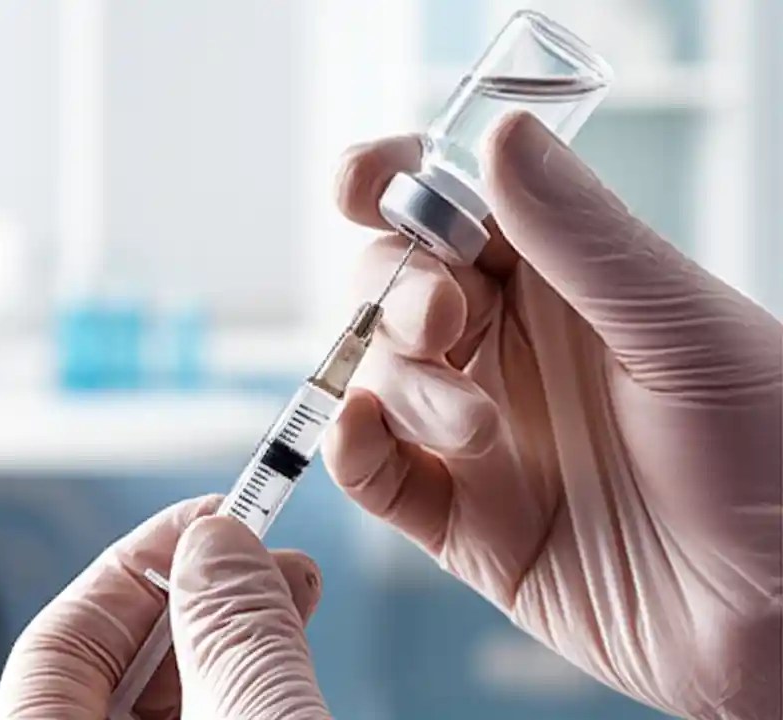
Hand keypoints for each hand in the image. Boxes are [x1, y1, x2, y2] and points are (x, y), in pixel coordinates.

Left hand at [0, 496, 330, 718]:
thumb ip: (229, 635)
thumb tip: (218, 544)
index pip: (58, 642)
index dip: (136, 566)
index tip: (210, 518)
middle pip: (114, 671)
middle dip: (199, 599)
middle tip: (267, 554)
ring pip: (167, 708)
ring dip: (232, 643)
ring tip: (294, 594)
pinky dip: (241, 693)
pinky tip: (289, 655)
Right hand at [326, 112, 781, 718]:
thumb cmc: (774, 456)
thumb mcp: (681, 330)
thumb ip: (581, 238)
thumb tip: (499, 134)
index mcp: (567, 284)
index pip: (455, 208)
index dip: (395, 184)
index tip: (362, 185)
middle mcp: (513, 350)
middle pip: (396, 286)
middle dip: (398, 291)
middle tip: (446, 318)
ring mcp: (480, 435)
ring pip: (381, 375)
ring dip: (400, 382)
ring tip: (475, 427)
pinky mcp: (463, 522)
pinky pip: (376, 475)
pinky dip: (351, 450)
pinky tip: (366, 438)